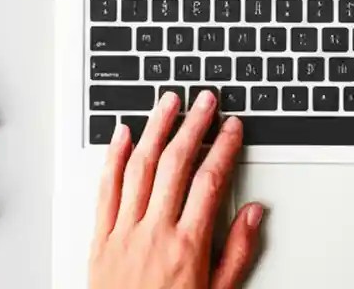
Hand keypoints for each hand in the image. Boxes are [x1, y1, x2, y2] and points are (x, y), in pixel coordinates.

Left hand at [89, 90, 264, 288]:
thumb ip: (238, 251)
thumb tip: (254, 212)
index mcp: (188, 245)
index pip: (210, 181)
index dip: (224, 147)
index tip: (232, 127)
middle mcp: (154, 232)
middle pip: (175, 164)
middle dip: (193, 125)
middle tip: (205, 100)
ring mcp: (123, 233)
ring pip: (139, 167)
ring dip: (155, 129)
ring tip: (168, 102)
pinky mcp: (99, 239)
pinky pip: (105, 190)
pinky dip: (113, 158)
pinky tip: (121, 135)